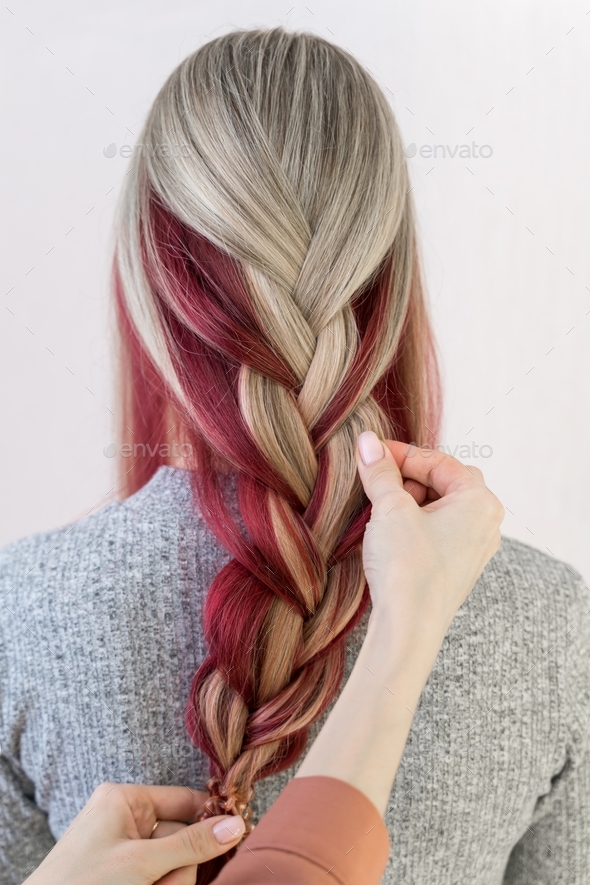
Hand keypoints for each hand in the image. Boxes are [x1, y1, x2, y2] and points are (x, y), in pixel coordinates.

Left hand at [23, 781, 244, 884]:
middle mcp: (124, 816)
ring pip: (172, 863)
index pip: (184, 800)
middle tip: (162, 883)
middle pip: (180, 837)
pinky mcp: (121, 873)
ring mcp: (122, 847)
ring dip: (170, 882)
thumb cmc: (83, 884)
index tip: (241, 830)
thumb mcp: (142, 863)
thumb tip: (236, 825)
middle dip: (179, 867)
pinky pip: (157, 876)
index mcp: (124, 798)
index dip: (210, 818)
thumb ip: (191, 845)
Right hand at [356, 431, 503, 651]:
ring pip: (440, 506)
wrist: (409, 629)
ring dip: (408, 500)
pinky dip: (414, 522)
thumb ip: (380, 471)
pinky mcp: (458, 567)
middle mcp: (486, 523)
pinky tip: (390, 530)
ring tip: (379, 505)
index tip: (371, 453)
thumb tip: (367, 441)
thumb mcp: (390, 509)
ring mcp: (474, 547)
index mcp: (480, 502)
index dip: (401, 454)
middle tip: (375, 478)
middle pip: (443, 481)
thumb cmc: (407, 567)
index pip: (439, 461)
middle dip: (407, 477)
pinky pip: (438, 531)